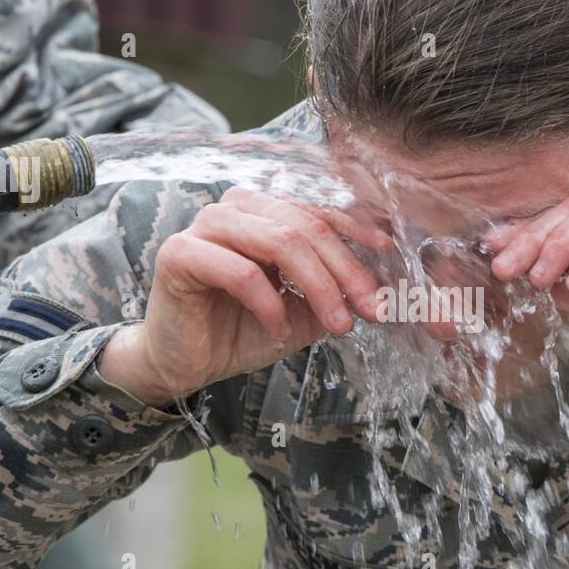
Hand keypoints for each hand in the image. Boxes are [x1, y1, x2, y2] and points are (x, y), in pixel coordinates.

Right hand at [100, 187, 389, 406]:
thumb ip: (336, 291)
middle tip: (370, 309)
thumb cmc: (242, 329)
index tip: (389, 257)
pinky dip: (269, 303)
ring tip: (337, 324)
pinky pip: (240, 271)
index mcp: (264, 209)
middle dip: (345, 270)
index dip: (357, 231)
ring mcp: (204, 225)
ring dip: (317, 285)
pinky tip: (279, 329)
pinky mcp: (179, 253)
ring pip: (279, 241)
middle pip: (305, 225)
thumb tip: (384, 286)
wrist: (186, 361)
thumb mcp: (303, 310)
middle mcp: (235, 207)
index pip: (319, 209)